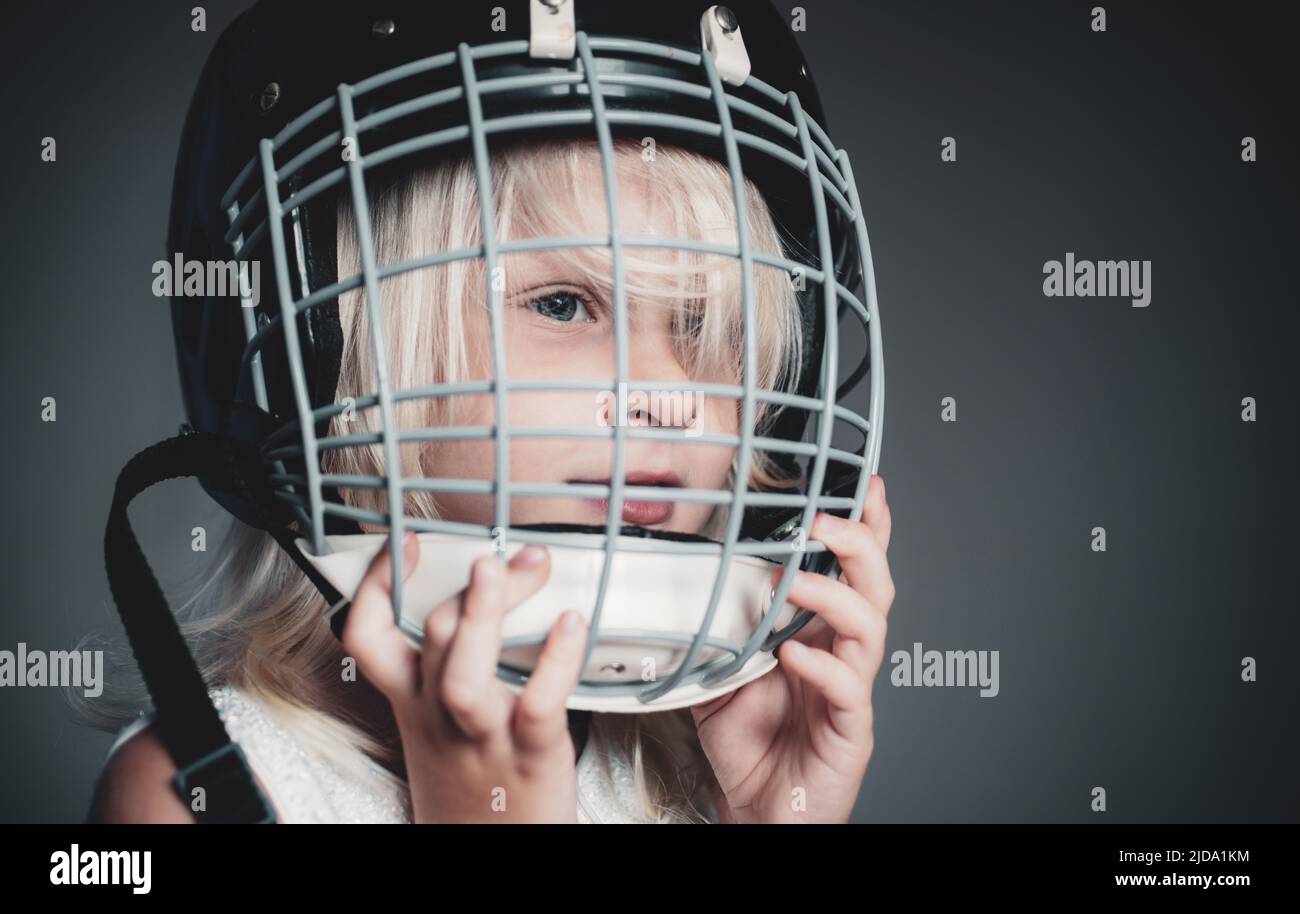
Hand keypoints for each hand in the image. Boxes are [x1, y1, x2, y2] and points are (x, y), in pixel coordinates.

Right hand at [342, 533, 589, 822]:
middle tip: (500, 552)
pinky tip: (572, 624)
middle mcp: (440, 715)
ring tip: (513, 568)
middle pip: (434, 636)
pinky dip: (555, 660)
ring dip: (486, 614)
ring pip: (466, 672)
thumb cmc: (472, 787)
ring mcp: (484, 736)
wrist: (490, 853)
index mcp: (414, 703)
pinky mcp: (531, 755)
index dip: (377, 584)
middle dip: (467, 583)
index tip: (405, 542)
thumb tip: (473, 603)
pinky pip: (539, 704)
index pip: (369, 637)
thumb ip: (444, 670)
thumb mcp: (436, 727)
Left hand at [692, 475, 893, 822]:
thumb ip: (715, 628)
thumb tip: (683, 581)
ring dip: (832, 594)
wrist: (757, 807)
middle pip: (876, 584)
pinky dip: (823, 667)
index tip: (868, 485)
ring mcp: (851, 689)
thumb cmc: (748, 742)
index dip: (866, 525)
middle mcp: (843, 653)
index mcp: (819, 631)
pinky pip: (849, 690)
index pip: (853, 568)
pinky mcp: (850, 730)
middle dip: (858, 543)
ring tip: (791, 580)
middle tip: (825, 520)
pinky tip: (793, 654)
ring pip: (869, 627)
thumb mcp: (719, 670)